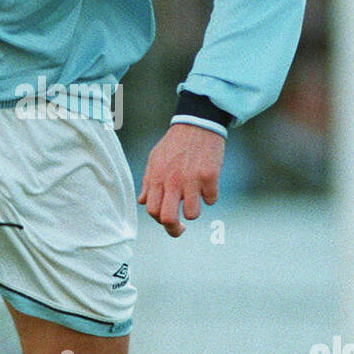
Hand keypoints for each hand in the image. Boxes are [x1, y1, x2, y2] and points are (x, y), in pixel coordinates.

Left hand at [138, 122, 225, 236]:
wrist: (197, 123)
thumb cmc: (175, 143)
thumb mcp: (154, 159)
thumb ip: (148, 182)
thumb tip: (142, 202)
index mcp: (157, 177)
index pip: (152, 210)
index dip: (159, 220)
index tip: (167, 220)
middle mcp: (172, 181)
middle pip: (168, 219)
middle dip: (174, 230)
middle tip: (181, 229)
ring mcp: (192, 179)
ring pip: (193, 214)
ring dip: (195, 211)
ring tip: (196, 198)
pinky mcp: (210, 176)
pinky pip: (211, 200)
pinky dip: (211, 195)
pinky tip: (208, 183)